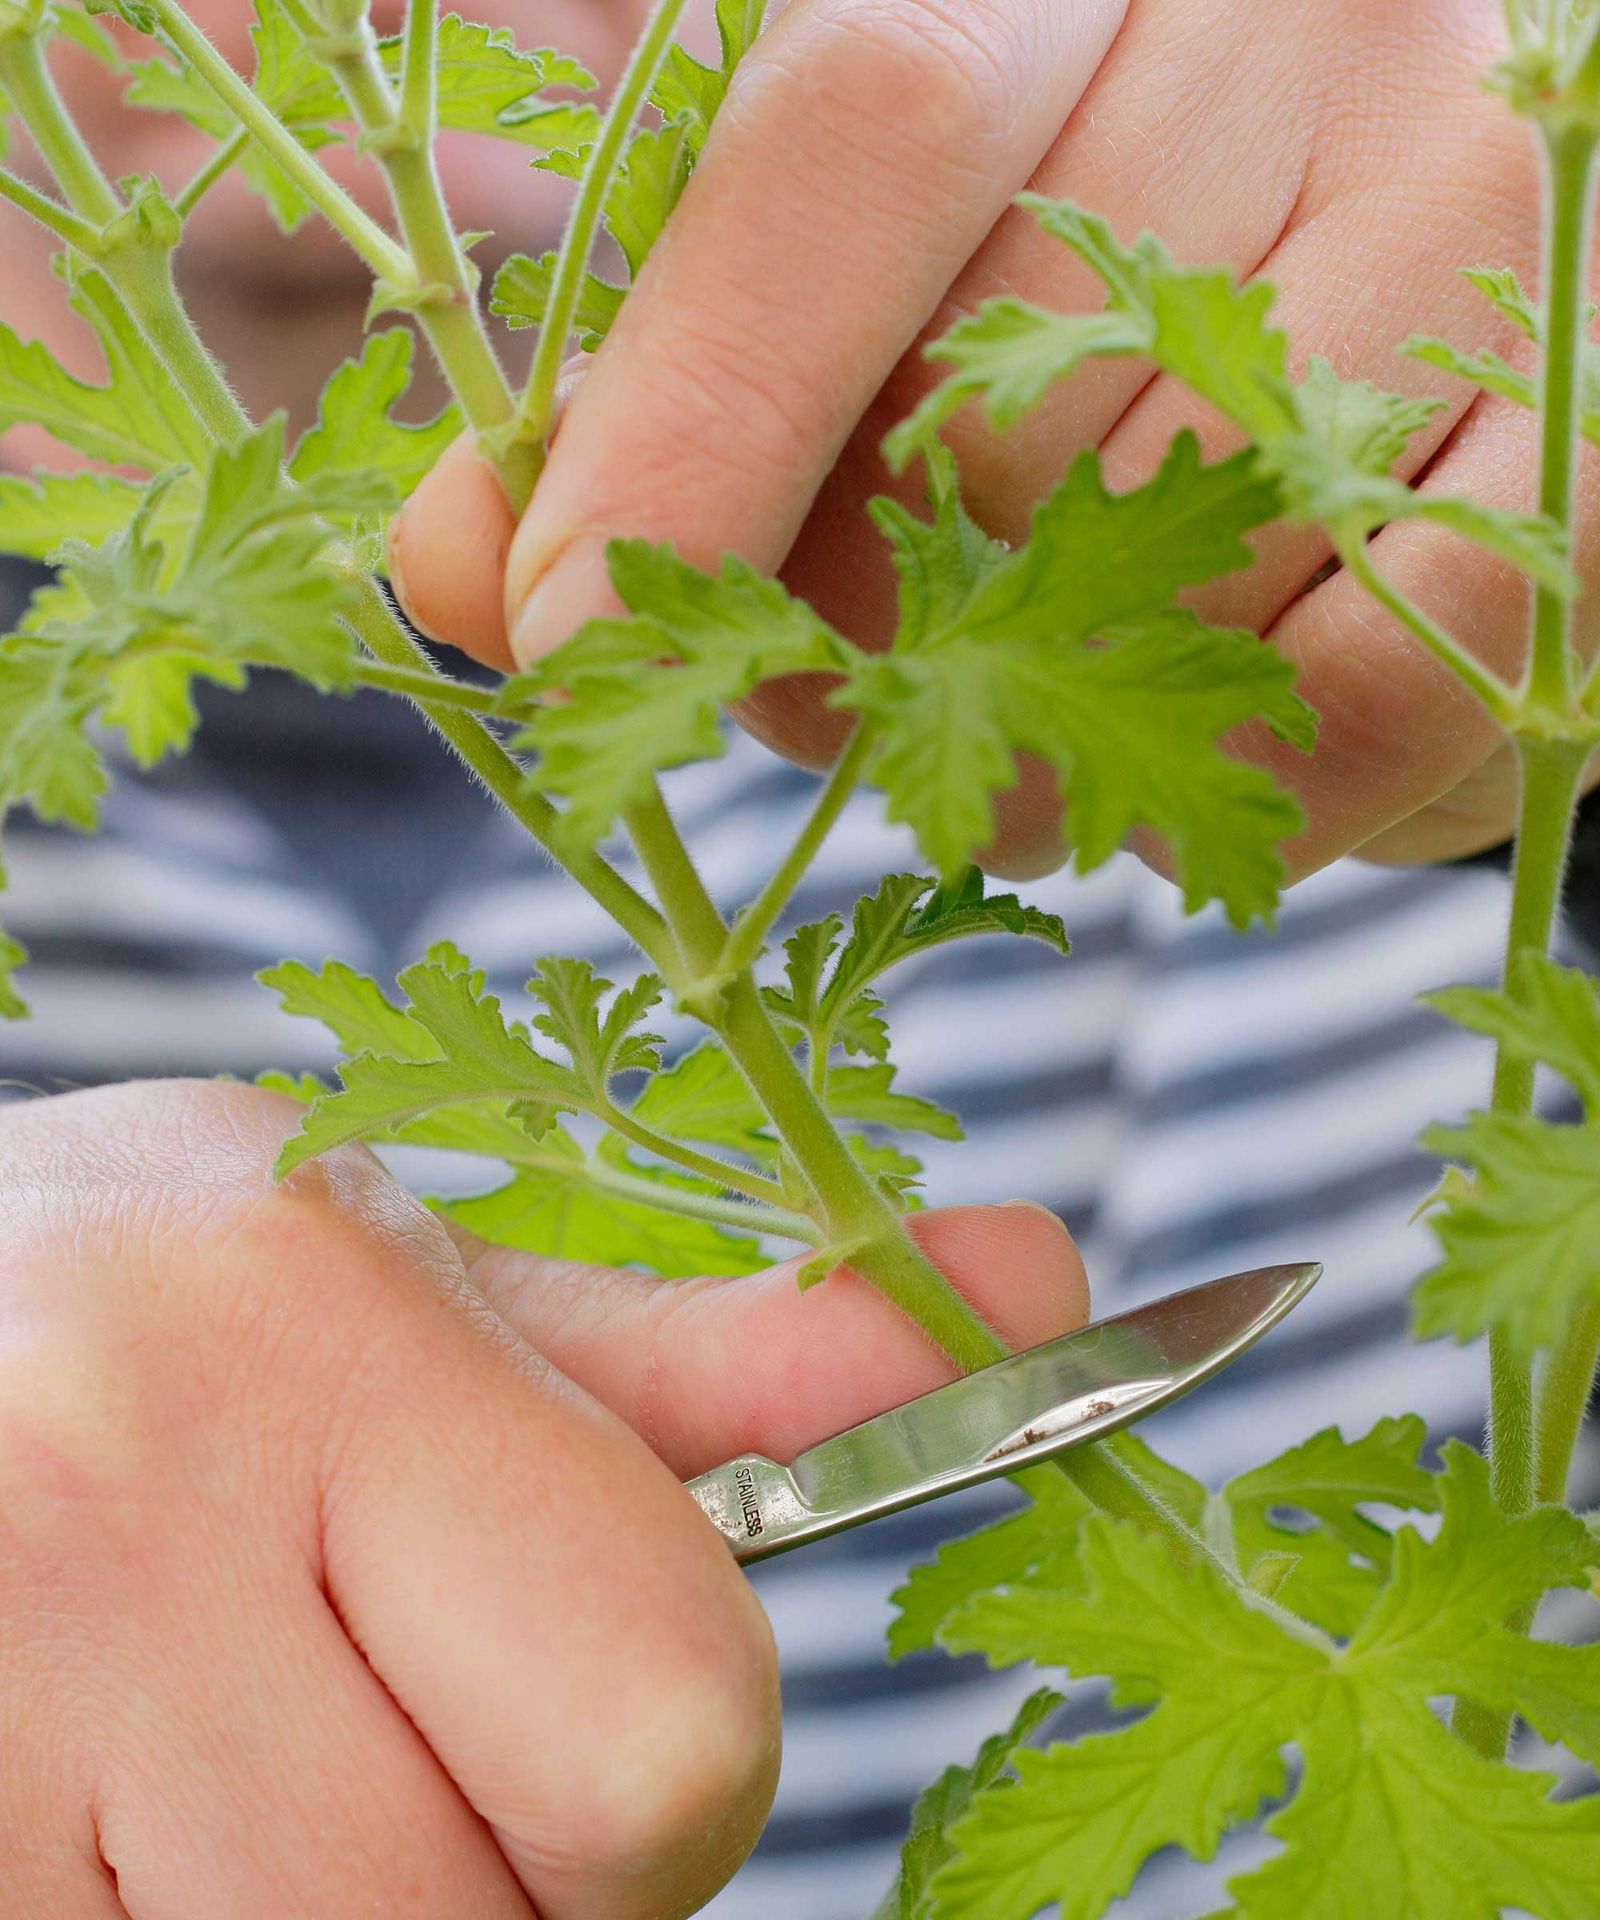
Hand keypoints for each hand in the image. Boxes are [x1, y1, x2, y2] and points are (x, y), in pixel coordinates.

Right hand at [0, 1079, 1083, 1919]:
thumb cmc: (157, 1305)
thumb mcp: (417, 1279)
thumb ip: (723, 1353)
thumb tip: (1031, 1281)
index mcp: (306, 1332)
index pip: (665, 1727)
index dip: (660, 1753)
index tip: (558, 1677)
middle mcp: (117, 1524)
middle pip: (514, 1918)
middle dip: (509, 1854)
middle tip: (383, 1713)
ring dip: (360, 1914)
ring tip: (247, 1748)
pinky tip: (147, 1804)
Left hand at [391, 0, 1590, 879]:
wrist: (1401, 346)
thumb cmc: (1077, 334)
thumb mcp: (845, 313)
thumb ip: (644, 411)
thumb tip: (451, 567)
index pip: (858, 133)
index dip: (691, 410)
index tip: (558, 629)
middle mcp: (1300, 24)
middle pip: (995, 419)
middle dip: (864, 644)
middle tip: (841, 697)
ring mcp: (1490, 222)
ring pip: (1173, 583)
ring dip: (1032, 743)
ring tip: (1015, 738)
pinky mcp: (1598, 441)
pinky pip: (1367, 693)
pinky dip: (1236, 789)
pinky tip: (1182, 768)